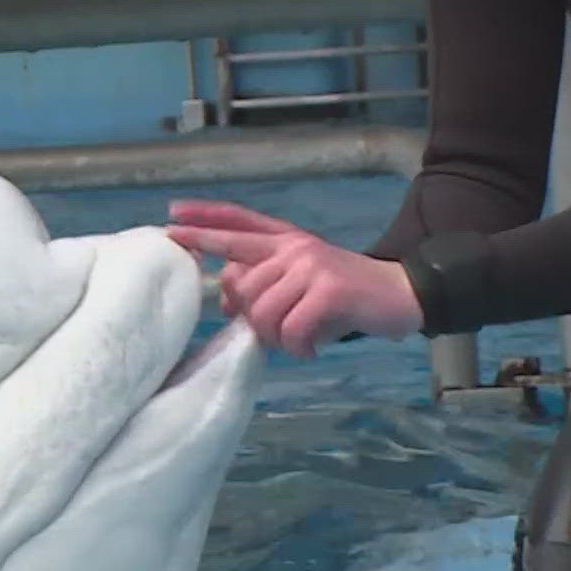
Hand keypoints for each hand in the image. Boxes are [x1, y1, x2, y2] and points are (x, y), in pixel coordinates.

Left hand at [165, 200, 423, 358]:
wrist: (401, 294)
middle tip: (277, 332)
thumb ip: (263, 283)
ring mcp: (311, 265)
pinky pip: (290, 330)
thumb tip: (226, 303)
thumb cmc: (343, 296)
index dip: (203, 222)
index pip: (237, 223)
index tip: (170, 222)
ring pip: (262, 311)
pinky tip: (312, 347)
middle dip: (250, 318)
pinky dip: (298, 348)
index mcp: (285, 239)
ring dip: (276, 338)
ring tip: (297, 340)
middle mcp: (294, 246)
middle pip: (239, 284)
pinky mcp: (329, 290)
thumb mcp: (300, 282)